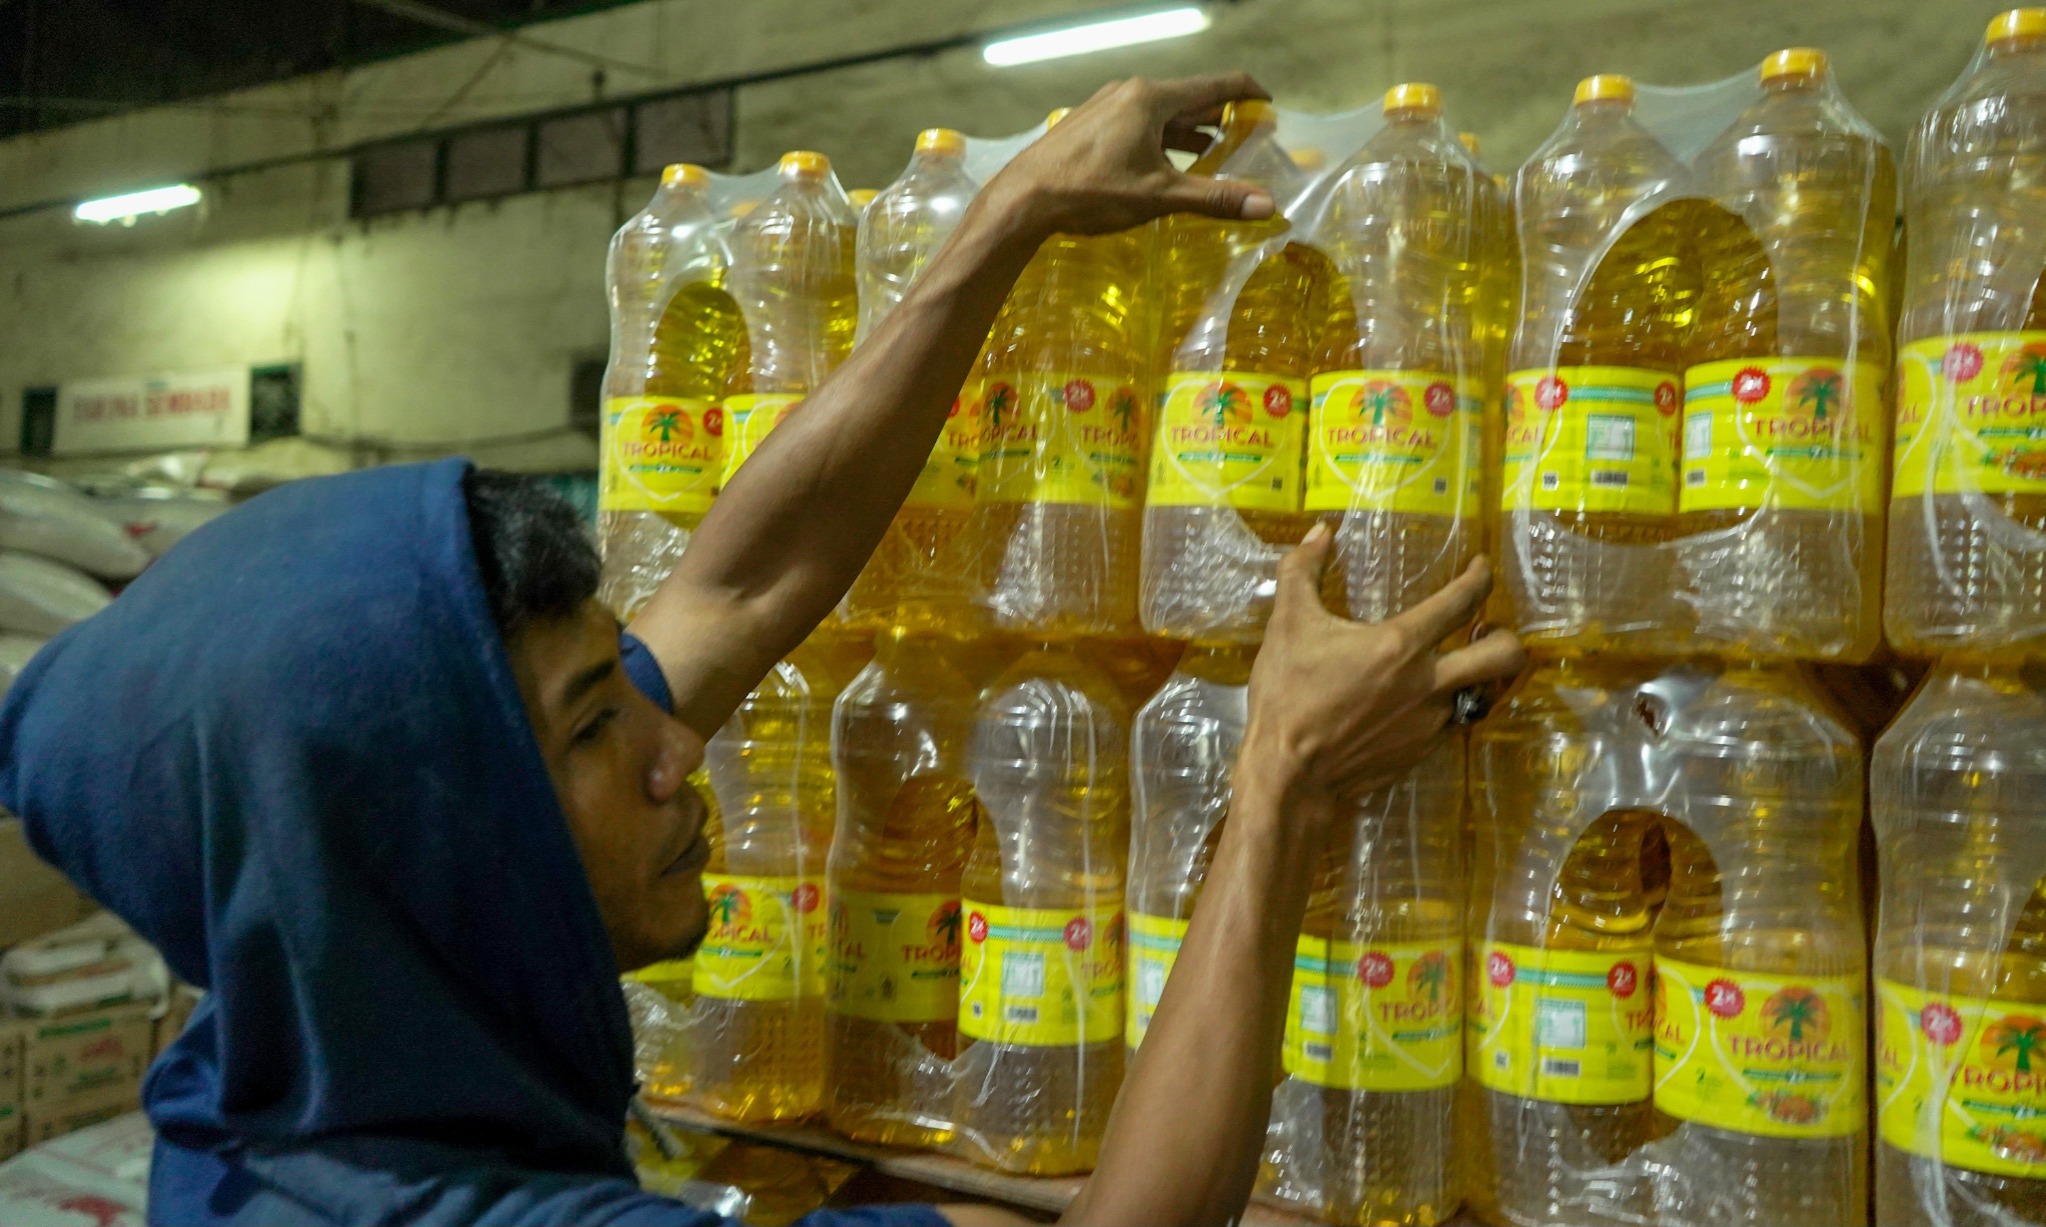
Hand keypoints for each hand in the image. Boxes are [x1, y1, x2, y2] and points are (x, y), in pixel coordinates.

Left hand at [976, 73, 1276, 239]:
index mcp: (1151, 98)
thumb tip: (1267, 206)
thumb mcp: (1159, 195)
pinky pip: (1138, 124)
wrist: (1024, 198)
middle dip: (1219, 118)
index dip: (1247, 94)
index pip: (1215, 85)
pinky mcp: (1090, 125)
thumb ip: (1214, 197)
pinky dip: (1161, 140)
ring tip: (1213, 155)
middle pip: (1189, 99)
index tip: (1269, 106)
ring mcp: (1106, 107)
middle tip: (1247, 139)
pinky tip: (1165, 165)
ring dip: (1190, 132)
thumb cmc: (1091, 192)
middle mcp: (1130, 93)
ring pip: (1161, 114)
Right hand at [1241, 525, 1526, 803]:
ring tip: (1457, 668)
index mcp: (1401, 644)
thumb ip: (1302, 571)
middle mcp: (1429, 683)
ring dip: (1477, 677)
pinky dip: (1445, 708)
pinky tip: (1417, 705)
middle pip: (1504, 656)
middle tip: (1486, 629)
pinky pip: (1451, 724)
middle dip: (1507, 636)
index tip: (1481, 568)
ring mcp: (1431, 722)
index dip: (1480, 576)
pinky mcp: (1423, 753)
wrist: (1289, 775)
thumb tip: (1320, 532)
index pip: (1462, 600)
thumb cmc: (1289, 695)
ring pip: (1484, 695)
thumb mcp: (1287, 624)